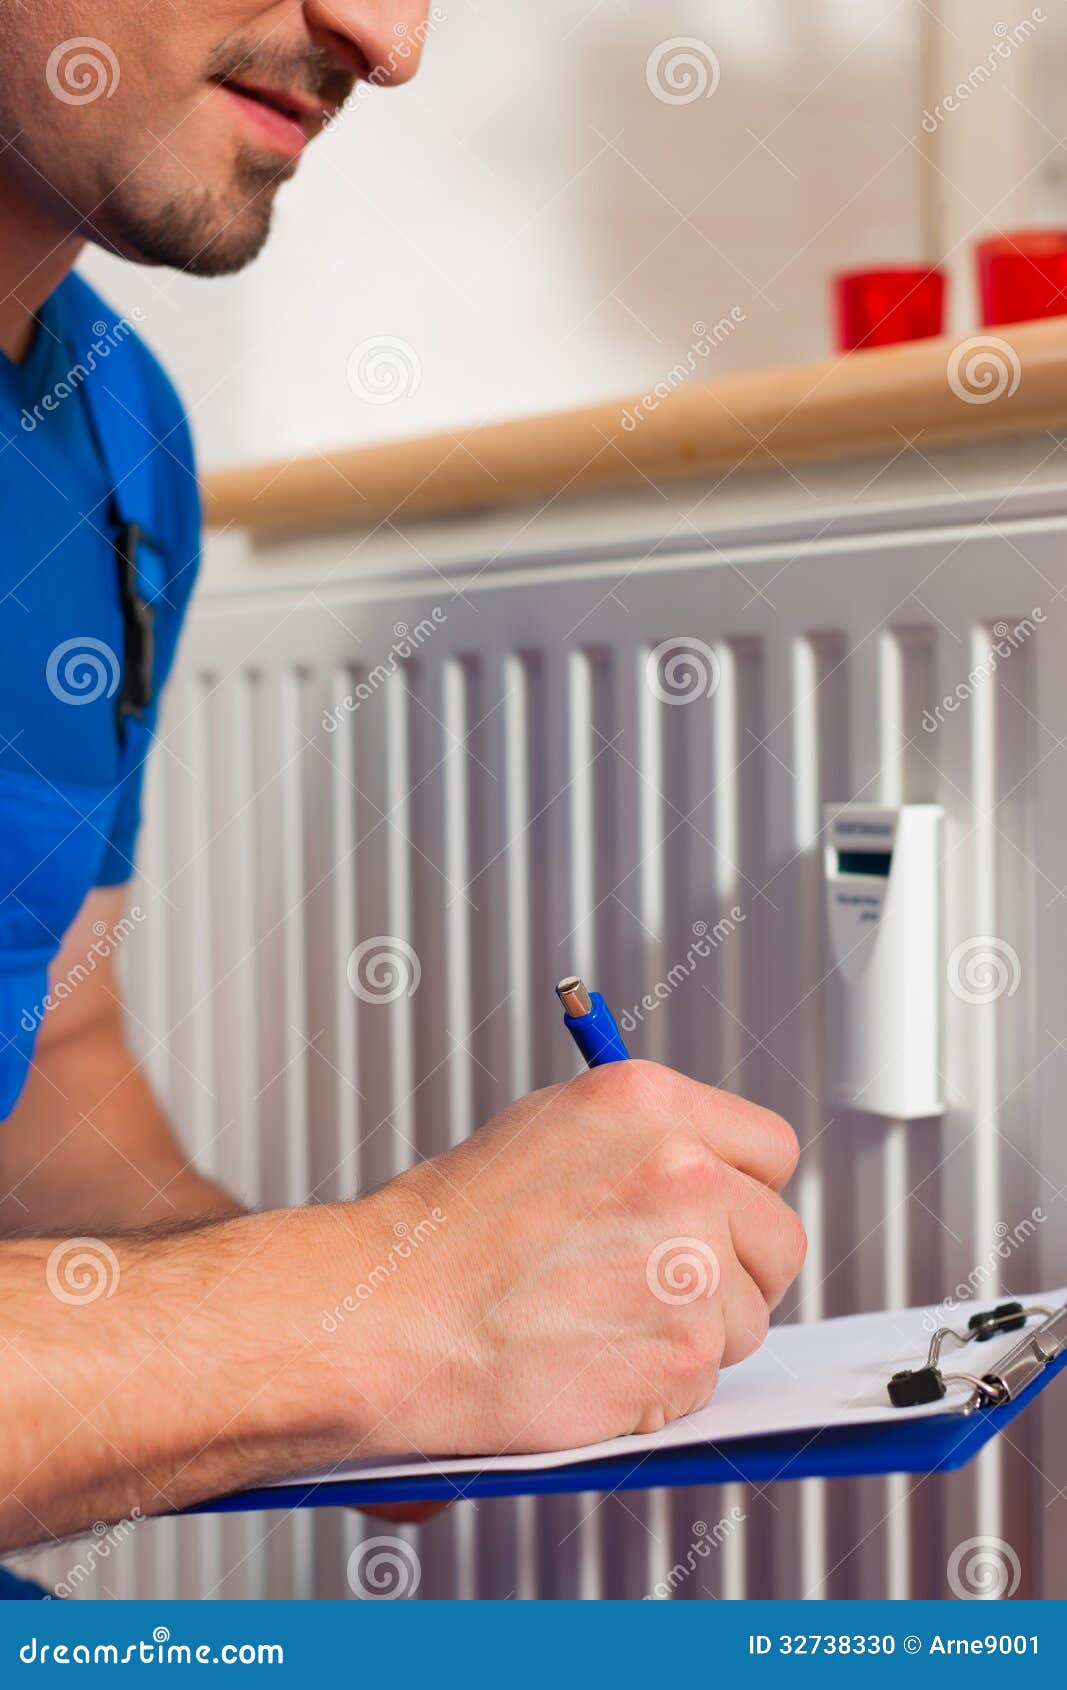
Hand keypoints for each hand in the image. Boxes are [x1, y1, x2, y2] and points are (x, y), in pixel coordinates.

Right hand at [342, 1061, 804, 1458]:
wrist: (385, 1313)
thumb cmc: (446, 1234)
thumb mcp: (548, 1133)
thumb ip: (643, 1142)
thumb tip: (709, 1173)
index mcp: (650, 1103)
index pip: (771, 1148)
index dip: (743, 1192)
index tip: (719, 1220)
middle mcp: (682, 1171)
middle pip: (780, 1238)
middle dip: (736, 1272)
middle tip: (666, 1289)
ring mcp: (690, 1262)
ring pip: (748, 1318)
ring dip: (693, 1334)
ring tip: (604, 1324)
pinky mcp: (683, 1350)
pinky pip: (708, 1383)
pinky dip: (658, 1389)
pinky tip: (590, 1362)